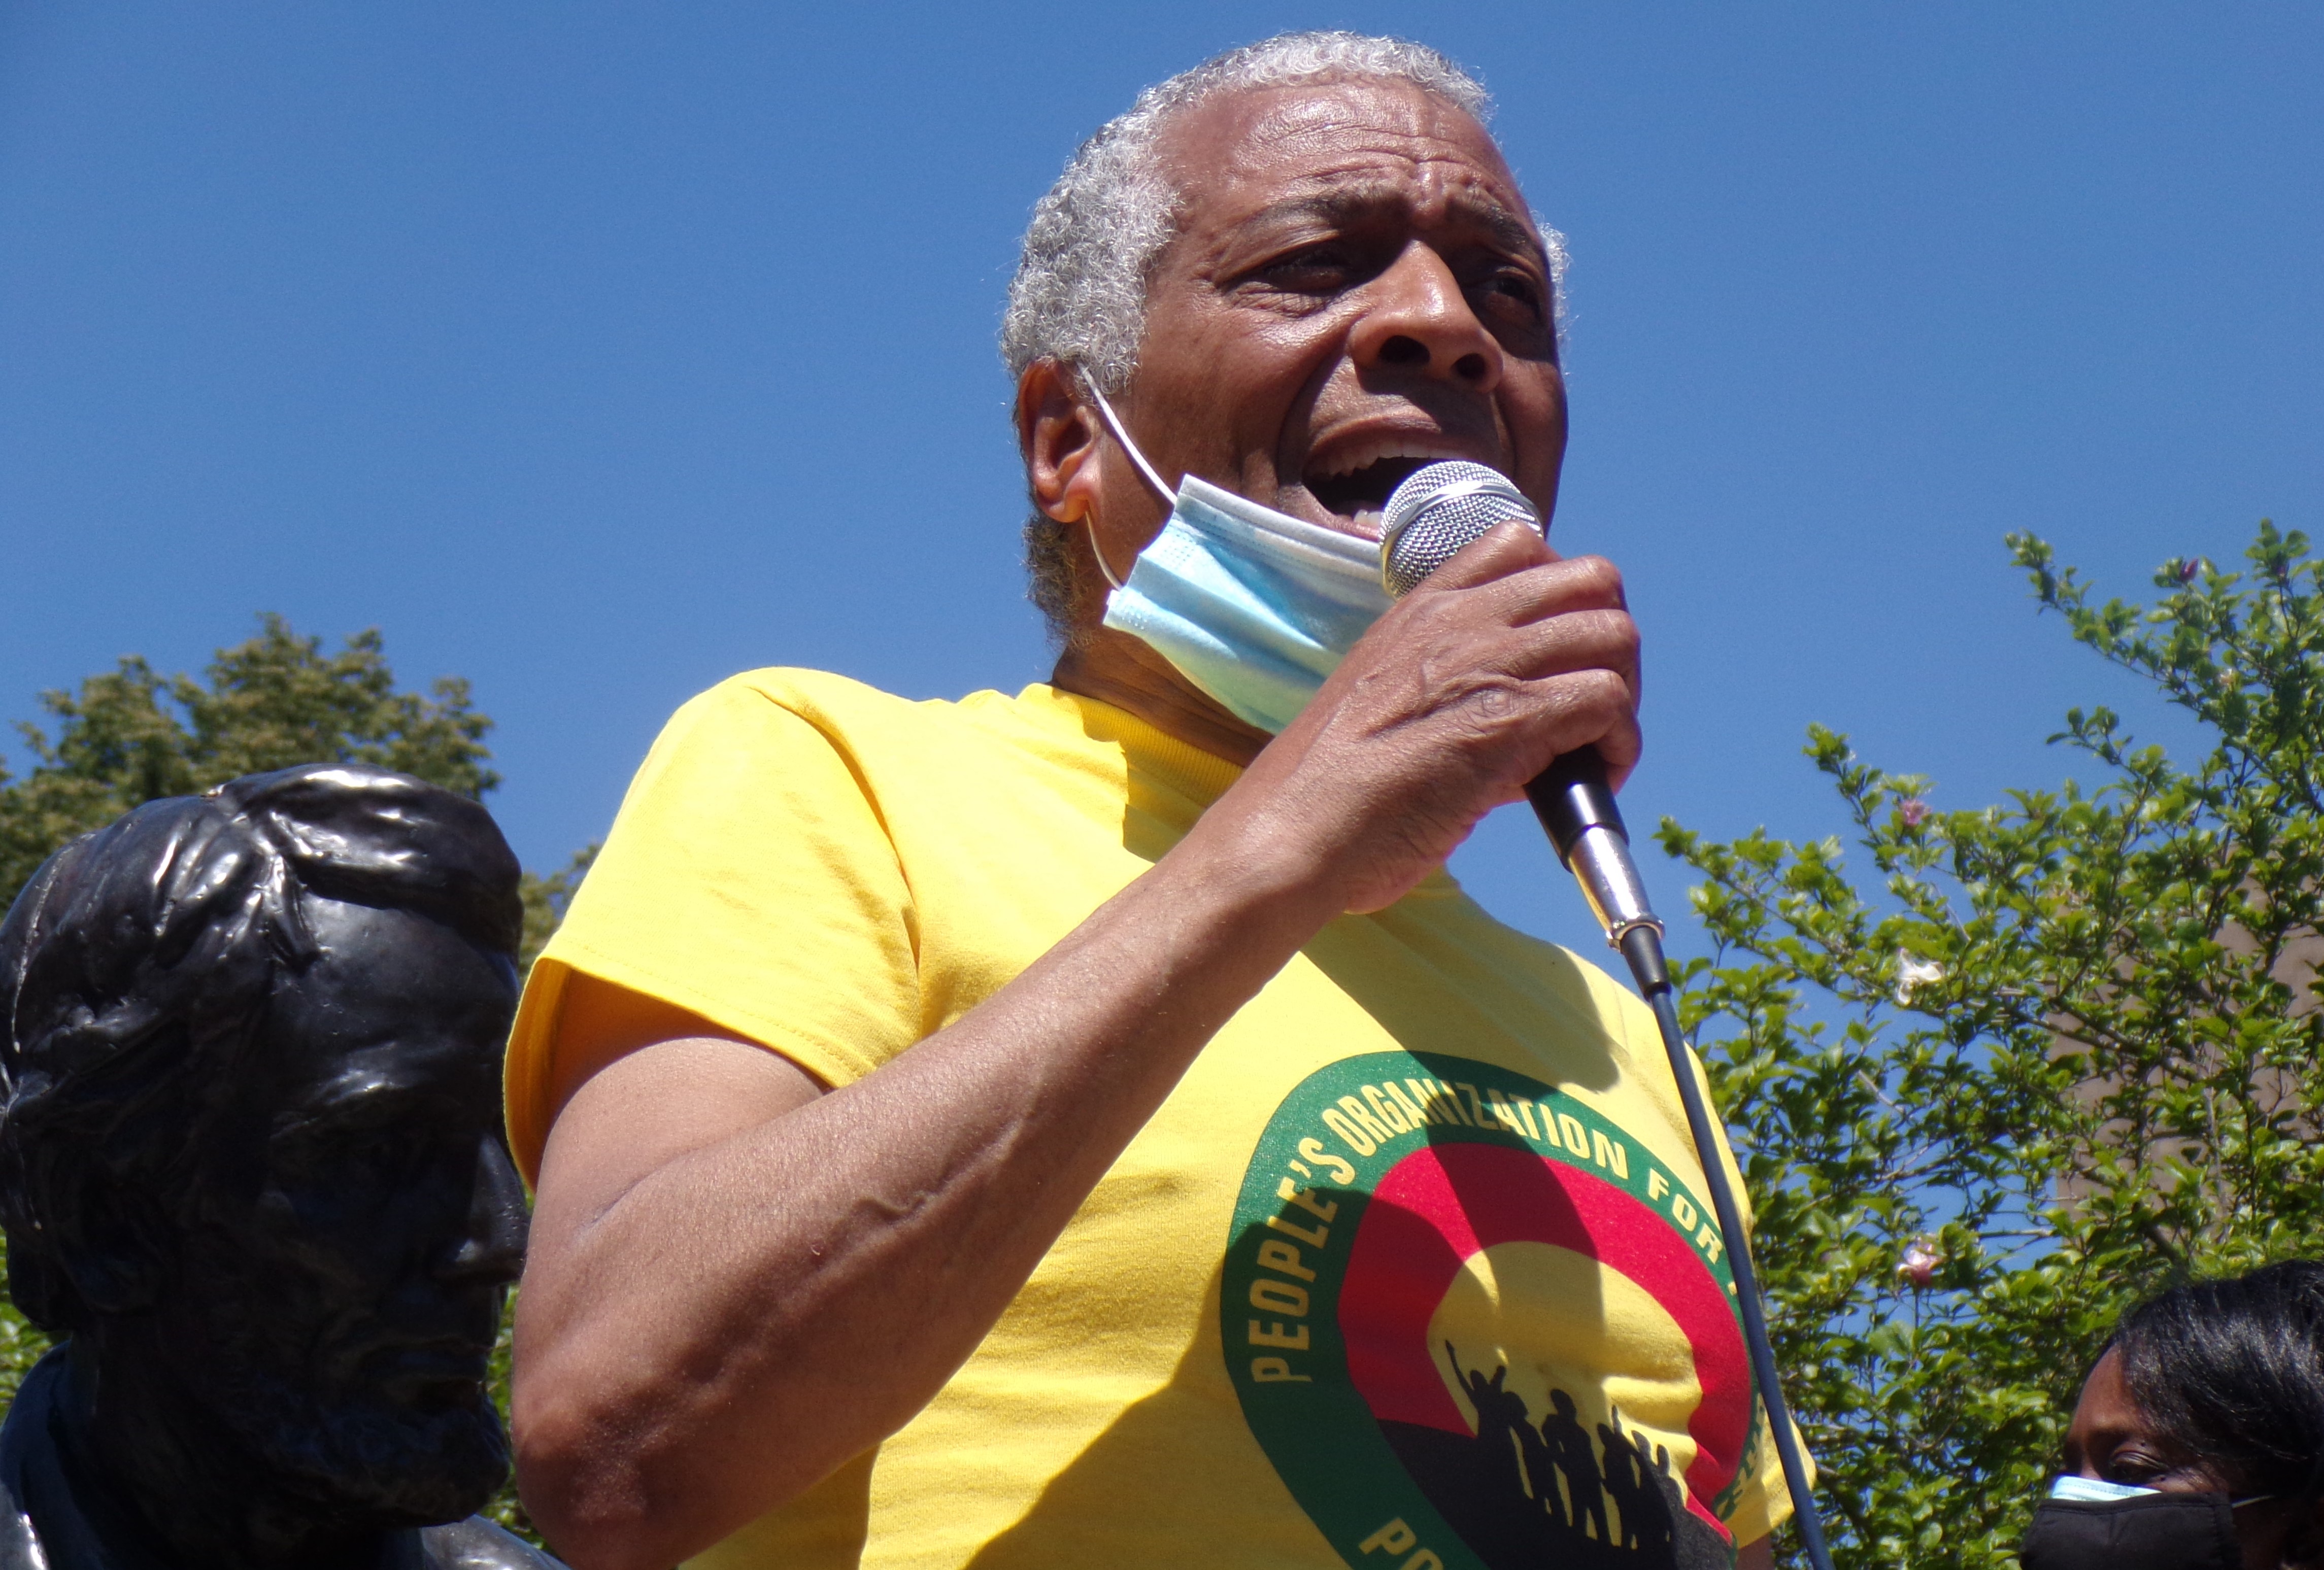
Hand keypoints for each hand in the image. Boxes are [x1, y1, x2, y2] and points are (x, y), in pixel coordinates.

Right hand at [1194, 520, 1639, 914]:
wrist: (1292, 834)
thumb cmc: (1330, 791)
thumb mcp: (1385, 705)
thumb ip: (1448, 692)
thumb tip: (1523, 731)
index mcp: (1424, 611)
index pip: (1523, 544)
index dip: (1562, 597)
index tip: (1552, 656)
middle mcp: (1460, 621)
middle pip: (1593, 579)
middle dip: (1609, 640)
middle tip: (1590, 707)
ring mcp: (1488, 664)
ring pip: (1615, 633)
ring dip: (1624, 693)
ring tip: (1597, 747)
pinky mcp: (1509, 722)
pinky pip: (1608, 701)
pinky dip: (1621, 743)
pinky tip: (1594, 777)